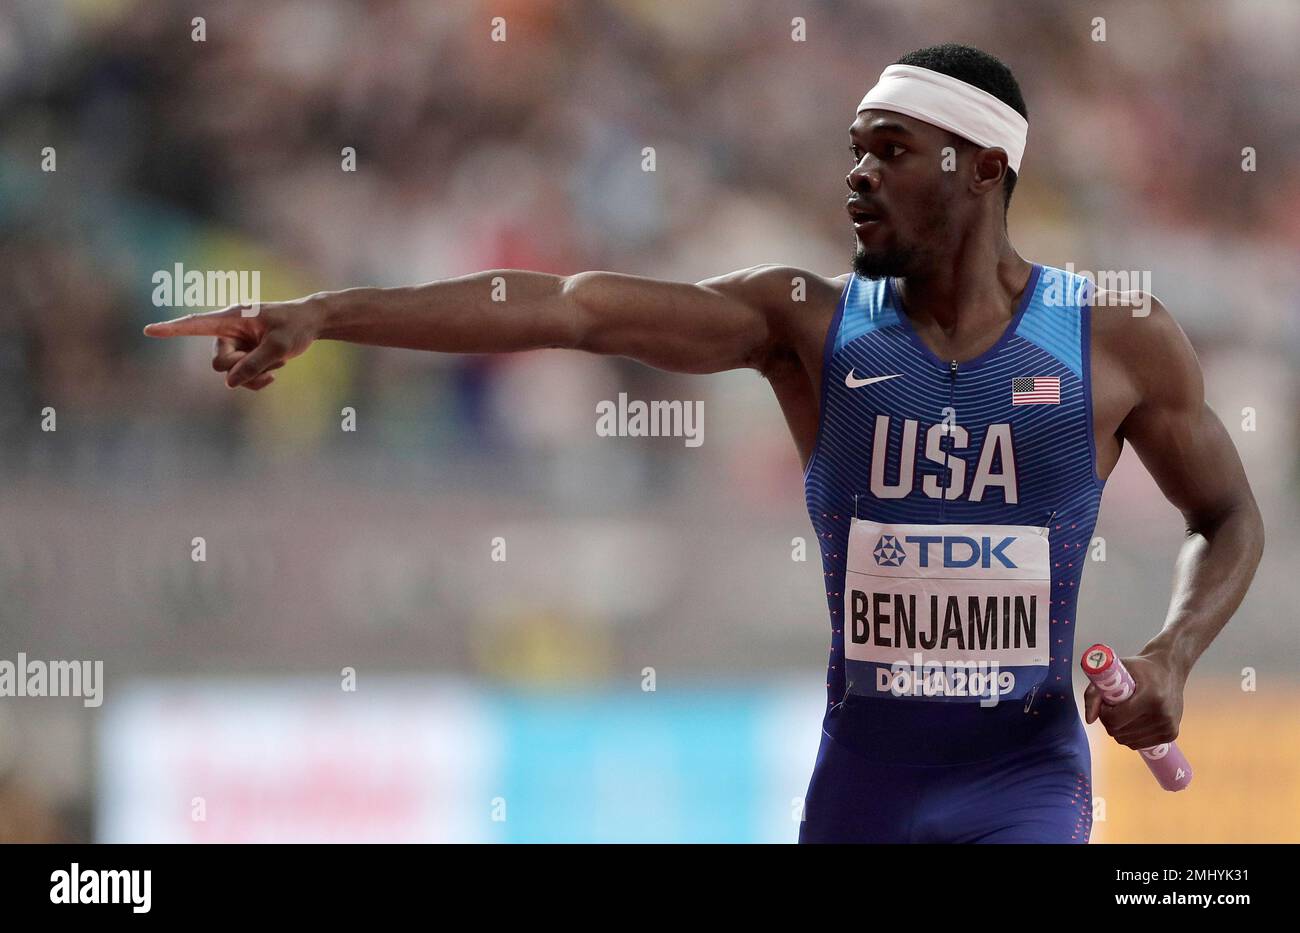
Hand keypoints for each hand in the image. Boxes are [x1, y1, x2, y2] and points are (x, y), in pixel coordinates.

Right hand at [142, 296, 328, 389]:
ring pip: (230, 375)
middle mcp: (228, 331)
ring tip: (278, 361)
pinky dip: (258, 378)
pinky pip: (240, 379)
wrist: (310, 324)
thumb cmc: (296, 327)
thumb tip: (230, 383)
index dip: (172, 329)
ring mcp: (235, 345)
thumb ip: (255, 364)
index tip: (148, 330)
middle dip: (243, 368)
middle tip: (271, 359)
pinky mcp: (243, 357)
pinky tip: (275, 371)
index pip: (195, 324)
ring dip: (255, 373)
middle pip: (219, 363)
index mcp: (231, 317)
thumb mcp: (280, 345)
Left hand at [1083, 653, 1185, 749]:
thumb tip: (1089, 720)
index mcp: (1151, 697)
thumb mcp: (1115, 671)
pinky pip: (1138, 744)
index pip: (1115, 720)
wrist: (1170, 670)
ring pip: (1127, 741)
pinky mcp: (1171, 734)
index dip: (1103, 713)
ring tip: (1125, 711)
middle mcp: (1163, 715)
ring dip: (1119, 729)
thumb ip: (1094, 693)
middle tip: (1114, 706)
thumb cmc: (1140, 669)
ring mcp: (1169, 726)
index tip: (1105, 702)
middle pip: (1119, 732)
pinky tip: (1134, 719)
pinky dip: (1130, 735)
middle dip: (1109, 721)